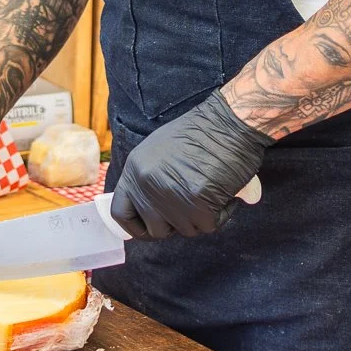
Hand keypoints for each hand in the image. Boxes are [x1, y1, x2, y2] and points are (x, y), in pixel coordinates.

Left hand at [110, 91, 269, 239]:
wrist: (230, 120)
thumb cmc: (200, 132)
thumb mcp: (159, 151)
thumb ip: (150, 181)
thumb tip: (152, 215)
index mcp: (134, 169)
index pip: (120, 212)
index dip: (135, 226)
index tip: (149, 229)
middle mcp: (147, 183)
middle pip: (155, 229)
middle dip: (175, 224)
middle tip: (192, 206)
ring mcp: (170, 195)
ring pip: (186, 230)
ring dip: (201, 216)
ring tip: (211, 189)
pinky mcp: (197, 203)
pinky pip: (208, 225)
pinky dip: (221, 214)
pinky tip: (225, 192)